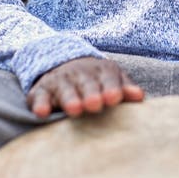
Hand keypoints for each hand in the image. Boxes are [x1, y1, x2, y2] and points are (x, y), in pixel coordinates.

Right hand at [26, 56, 143, 117]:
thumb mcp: (112, 79)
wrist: (63, 64)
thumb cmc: (96, 81)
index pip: (109, 77)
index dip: (111, 87)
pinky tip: (42, 112)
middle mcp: (79, 73)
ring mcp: (59, 81)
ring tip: (75, 110)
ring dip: (69, 99)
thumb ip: (125, 88)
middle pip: (86, 83)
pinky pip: (38, 96)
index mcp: (101, 70)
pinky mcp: (41, 91)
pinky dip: (40, 103)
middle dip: (91, 93)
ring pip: (64, 89)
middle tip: (95, 105)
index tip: (115, 98)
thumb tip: (139, 96)